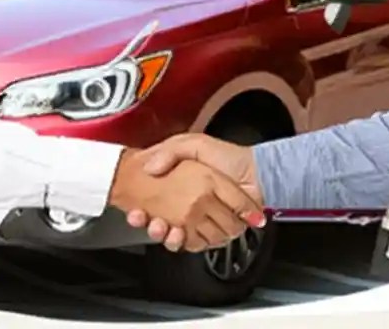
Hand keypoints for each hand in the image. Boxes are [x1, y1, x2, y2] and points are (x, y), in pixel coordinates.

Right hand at [107, 150, 262, 252]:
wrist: (255, 174)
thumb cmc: (227, 157)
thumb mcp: (194, 144)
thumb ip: (171, 151)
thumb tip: (149, 167)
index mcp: (180, 184)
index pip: (152, 200)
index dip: (140, 207)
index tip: (133, 209)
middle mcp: (187, 204)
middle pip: (159, 221)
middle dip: (148, 222)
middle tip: (141, 218)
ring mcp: (199, 220)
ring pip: (172, 234)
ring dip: (162, 233)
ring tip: (158, 226)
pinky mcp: (211, 232)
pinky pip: (192, 243)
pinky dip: (183, 242)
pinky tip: (176, 235)